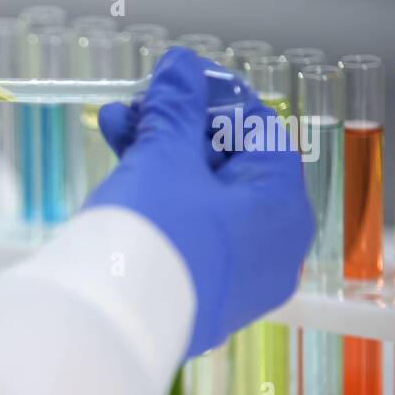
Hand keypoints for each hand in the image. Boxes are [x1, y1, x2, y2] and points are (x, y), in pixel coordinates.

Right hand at [88, 48, 313, 356]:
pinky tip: (122, 176)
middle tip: (133, 107)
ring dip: (159, 160)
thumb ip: (175, 108)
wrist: (110, 326)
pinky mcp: (200, 299)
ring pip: (203, 201)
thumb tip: (180, 68)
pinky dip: (160, 204)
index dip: (213, 96)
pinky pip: (189, 235)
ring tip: (112, 130)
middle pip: (228, 166)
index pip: (260, 130)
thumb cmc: (153, 238)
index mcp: (283, 207)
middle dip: (175, 129)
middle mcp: (273, 247)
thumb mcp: (163, 158)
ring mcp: (237, 278)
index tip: (173, 80)